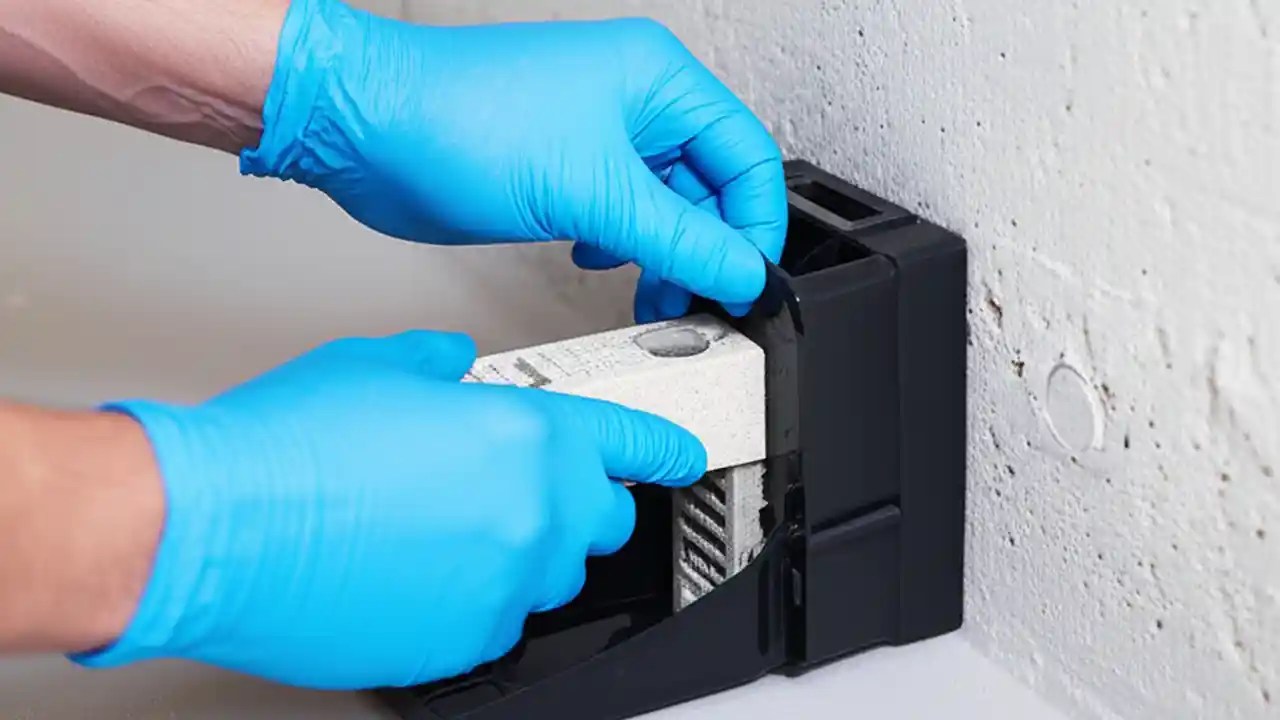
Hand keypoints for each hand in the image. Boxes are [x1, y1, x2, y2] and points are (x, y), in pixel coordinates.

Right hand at [71, 331, 705, 688]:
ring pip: (549, 573)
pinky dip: (476, 593)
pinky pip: (497, 616)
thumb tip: (456, 367)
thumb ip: (444, 367)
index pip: (631, 441)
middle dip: (575, 498)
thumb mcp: (379, 366)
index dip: (661, 446)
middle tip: (518, 483)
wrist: (218, 528)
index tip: (681, 455)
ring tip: (448, 525)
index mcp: (528, 437)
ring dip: (522, 548)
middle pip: (600, 518)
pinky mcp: (463, 641)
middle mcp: (532, 517)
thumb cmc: (289, 445)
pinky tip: (417, 568)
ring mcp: (502, 588)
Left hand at [240, 0, 786, 320]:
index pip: (747, 156)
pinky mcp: (565, 170)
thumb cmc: (461, 121)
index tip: (747, 281)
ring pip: (665, 206)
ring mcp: (599, 136)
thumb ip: (678, 239)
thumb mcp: (593, 191)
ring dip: (665, 255)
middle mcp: (637, 102)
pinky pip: (622, 215)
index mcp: (659, 80)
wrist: (367, 129)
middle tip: (700, 301)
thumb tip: (741, 273)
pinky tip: (595, 258)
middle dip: (708, 247)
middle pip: (710, 186)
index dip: (756, 224)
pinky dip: (622, 246)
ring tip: (654, 296)